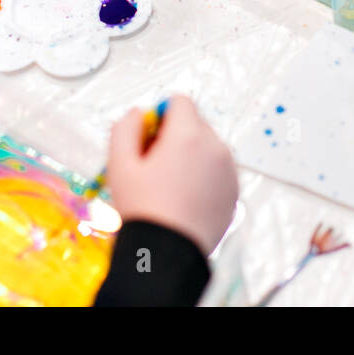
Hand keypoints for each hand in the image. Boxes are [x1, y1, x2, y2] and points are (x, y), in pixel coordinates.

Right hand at [103, 95, 238, 256]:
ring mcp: (228, 170)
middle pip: (195, 123)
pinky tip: (184, 198)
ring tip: (169, 185)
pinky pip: (218, 170)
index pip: (179, 101)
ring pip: (208, 147)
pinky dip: (204, 176)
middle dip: (175, 136)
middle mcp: (215, 148)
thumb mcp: (119, 164)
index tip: (149, 136)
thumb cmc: (144, 210)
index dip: (160, 114)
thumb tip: (136, 114)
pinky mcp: (234, 191)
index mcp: (188, 135)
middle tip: (154, 164)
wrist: (167, 253)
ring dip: (191, 156)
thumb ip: (125, 128)